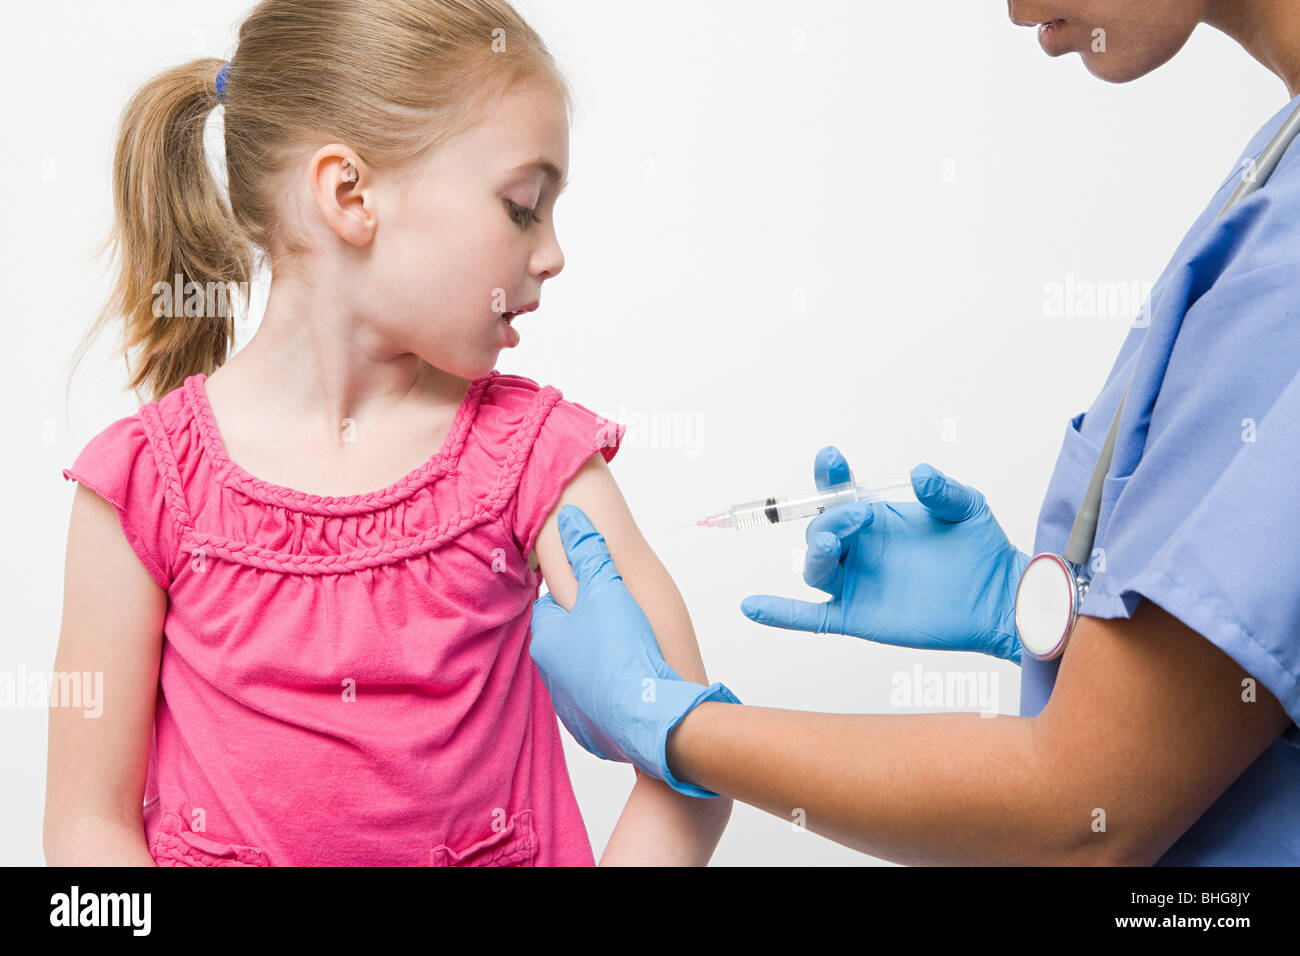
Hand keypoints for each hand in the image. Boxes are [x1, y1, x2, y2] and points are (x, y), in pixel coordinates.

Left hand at [530, 505, 741, 796]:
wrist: (652, 717)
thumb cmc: (625, 651)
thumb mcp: (608, 589)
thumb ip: (589, 551)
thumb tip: (571, 519)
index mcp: (548, 641)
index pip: (551, 606)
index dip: (576, 596)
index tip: (600, 593)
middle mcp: (552, 677)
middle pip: (569, 641)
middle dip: (590, 630)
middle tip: (621, 622)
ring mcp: (570, 708)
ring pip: (584, 674)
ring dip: (602, 663)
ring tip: (633, 654)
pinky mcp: (593, 732)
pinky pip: (599, 706)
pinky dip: (614, 695)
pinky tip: (638, 685)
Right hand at [740, 447, 1029, 662]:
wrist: (999, 600)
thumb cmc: (981, 549)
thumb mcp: (966, 507)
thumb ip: (942, 490)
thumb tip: (919, 472)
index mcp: (876, 518)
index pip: (838, 493)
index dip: (828, 475)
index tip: (831, 458)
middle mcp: (860, 548)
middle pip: (820, 530)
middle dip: (830, 521)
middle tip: (858, 516)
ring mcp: (856, 583)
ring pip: (815, 569)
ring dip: (815, 554)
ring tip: (830, 546)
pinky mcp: (858, 617)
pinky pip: (811, 618)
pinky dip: (780, 614)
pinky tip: (754, 606)